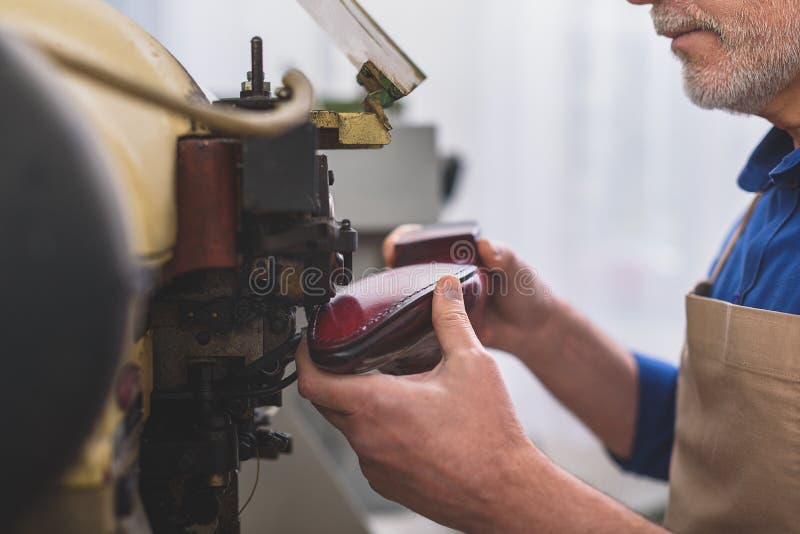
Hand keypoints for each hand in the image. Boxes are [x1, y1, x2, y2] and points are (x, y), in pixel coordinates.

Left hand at [296, 275, 538, 531]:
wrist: (506, 493)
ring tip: (390, 386)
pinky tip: (408, 420)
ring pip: (349, 427)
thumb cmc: (489, 437)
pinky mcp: (388, 483)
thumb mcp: (473, 364)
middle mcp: (367, 439)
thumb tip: (445, 289)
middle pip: (326, 403)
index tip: (310, 344)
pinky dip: (377, 431)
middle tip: (352, 356)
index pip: (312, 382)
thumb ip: (451, 321)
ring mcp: (375, 466)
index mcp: (377, 406)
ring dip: (359, 405)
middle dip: (333, 376)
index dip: (304, 357)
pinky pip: (368, 450)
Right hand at [383, 226, 560, 360]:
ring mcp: (441, 304)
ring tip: (391, 301)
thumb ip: (503, 256)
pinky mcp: (442, 329)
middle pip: (406, 269)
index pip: (422, 241)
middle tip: (389, 274)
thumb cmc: (528, 293)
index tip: (398, 245)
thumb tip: (487, 247)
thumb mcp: (516, 269)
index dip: (404, 240)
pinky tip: (402, 328)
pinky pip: (418, 327)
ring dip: (396, 299)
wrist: (535, 332)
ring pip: (407, 298)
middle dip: (391, 269)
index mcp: (458, 255)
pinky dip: (407, 326)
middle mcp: (444, 278)